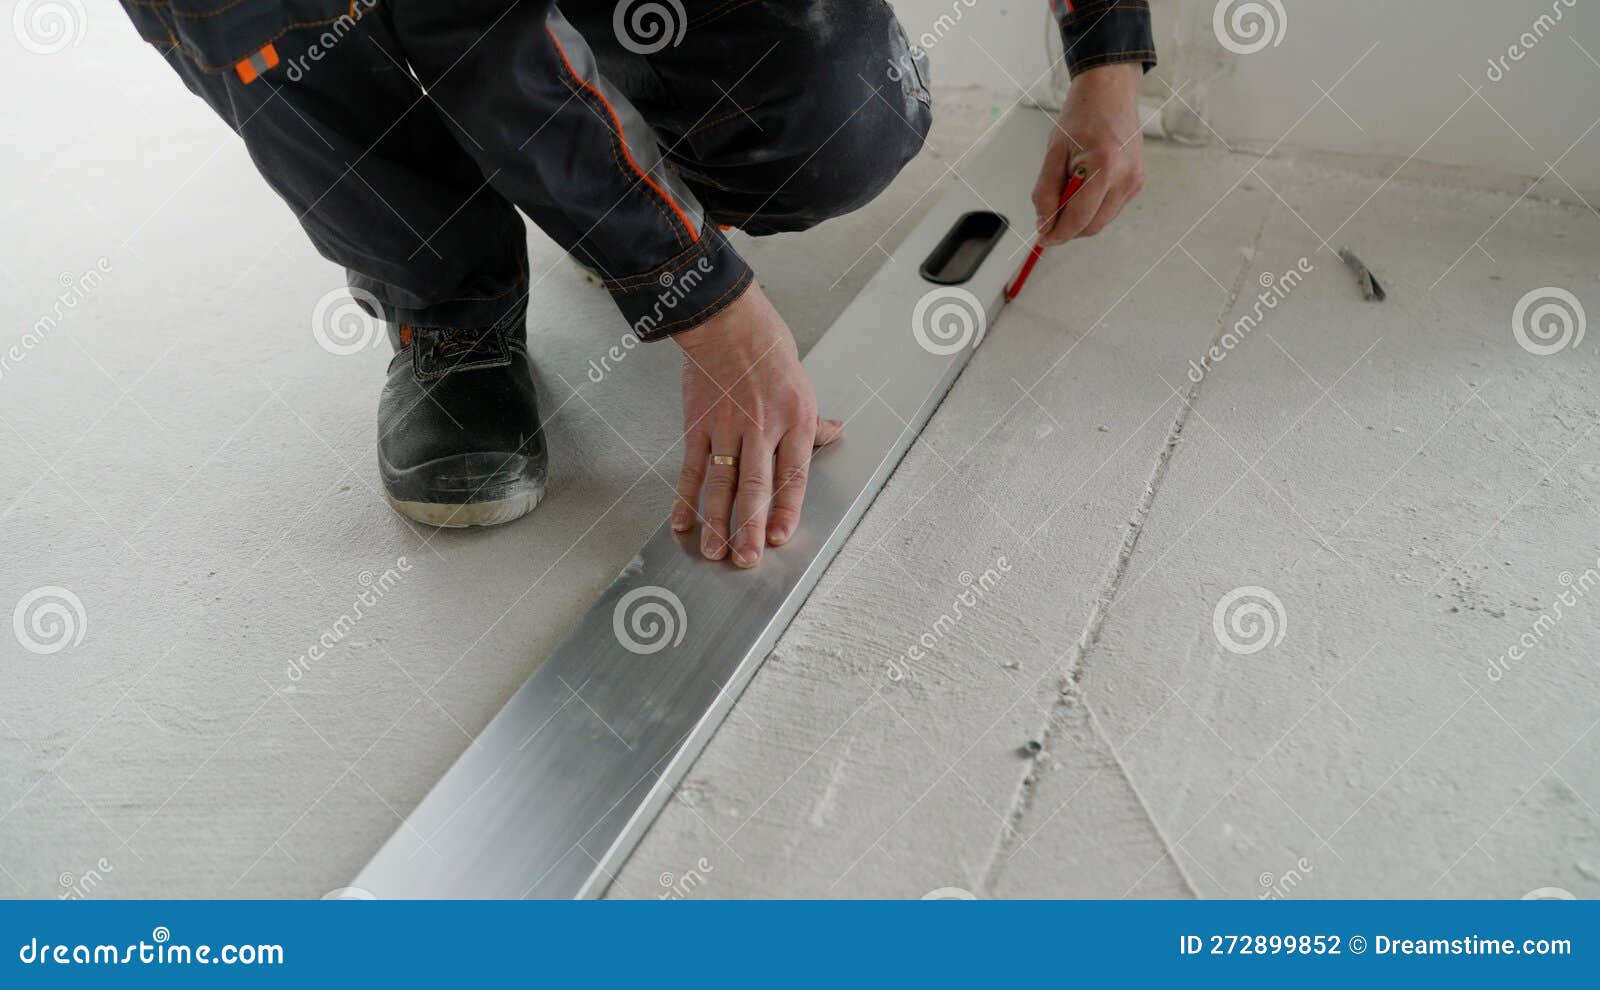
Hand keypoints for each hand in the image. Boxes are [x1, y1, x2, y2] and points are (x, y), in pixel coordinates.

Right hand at [670, 283, 843, 567]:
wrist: (728, 323)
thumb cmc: (768, 351)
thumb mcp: (803, 386)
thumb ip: (815, 422)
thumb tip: (836, 433)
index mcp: (794, 420)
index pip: (792, 474)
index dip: (786, 509)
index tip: (780, 537)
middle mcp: (761, 427)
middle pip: (754, 485)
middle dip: (749, 526)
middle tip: (745, 559)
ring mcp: (726, 427)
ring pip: (720, 482)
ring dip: (716, 520)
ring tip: (713, 551)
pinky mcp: (697, 425)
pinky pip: (691, 467)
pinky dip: (685, 497)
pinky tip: (681, 522)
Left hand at [1033, 62, 1146, 245]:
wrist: (1110, 92)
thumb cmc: (1081, 116)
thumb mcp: (1054, 152)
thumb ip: (1046, 191)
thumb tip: (1044, 223)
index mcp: (1103, 168)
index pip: (1078, 219)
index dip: (1058, 233)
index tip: (1042, 237)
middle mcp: (1125, 178)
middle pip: (1092, 226)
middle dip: (1068, 228)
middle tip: (1048, 217)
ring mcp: (1135, 181)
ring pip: (1102, 220)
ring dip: (1080, 218)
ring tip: (1067, 190)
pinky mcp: (1138, 181)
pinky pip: (1111, 208)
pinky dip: (1093, 207)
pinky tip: (1084, 185)